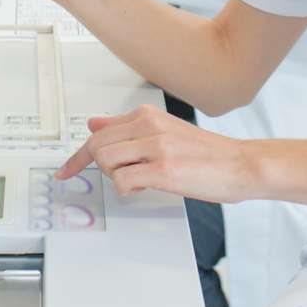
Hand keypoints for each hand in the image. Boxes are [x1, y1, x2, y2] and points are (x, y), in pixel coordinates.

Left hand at [57, 105, 260, 203]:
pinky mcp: (164, 171)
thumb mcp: (164, 131)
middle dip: (97, 167)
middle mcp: (150, 127)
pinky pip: (123, 181)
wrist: (241, 164)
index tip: (66, 170)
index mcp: (148, 116)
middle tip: (115, 177)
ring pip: (107, 162)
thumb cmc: (207, 153)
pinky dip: (126, 190)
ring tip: (138, 180)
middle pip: (97, 147)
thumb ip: (127, 128)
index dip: (78, 156)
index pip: (99, 132)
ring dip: (115, 178)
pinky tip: (143, 188)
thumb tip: (95, 124)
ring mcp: (157, 148)